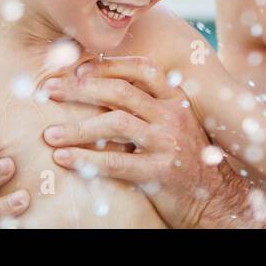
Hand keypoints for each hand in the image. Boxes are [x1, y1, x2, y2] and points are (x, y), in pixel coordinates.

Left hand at [40, 56, 241, 227]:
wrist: (215, 199)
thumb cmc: (186, 160)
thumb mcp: (175, 125)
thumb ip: (149, 107)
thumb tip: (104, 89)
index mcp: (176, 99)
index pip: (142, 69)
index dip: (107, 65)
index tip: (76, 68)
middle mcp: (173, 116)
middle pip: (121, 91)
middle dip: (80, 89)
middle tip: (49, 91)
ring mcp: (168, 143)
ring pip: (115, 123)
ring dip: (77, 127)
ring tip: (49, 134)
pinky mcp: (160, 172)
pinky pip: (116, 162)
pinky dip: (86, 159)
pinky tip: (64, 158)